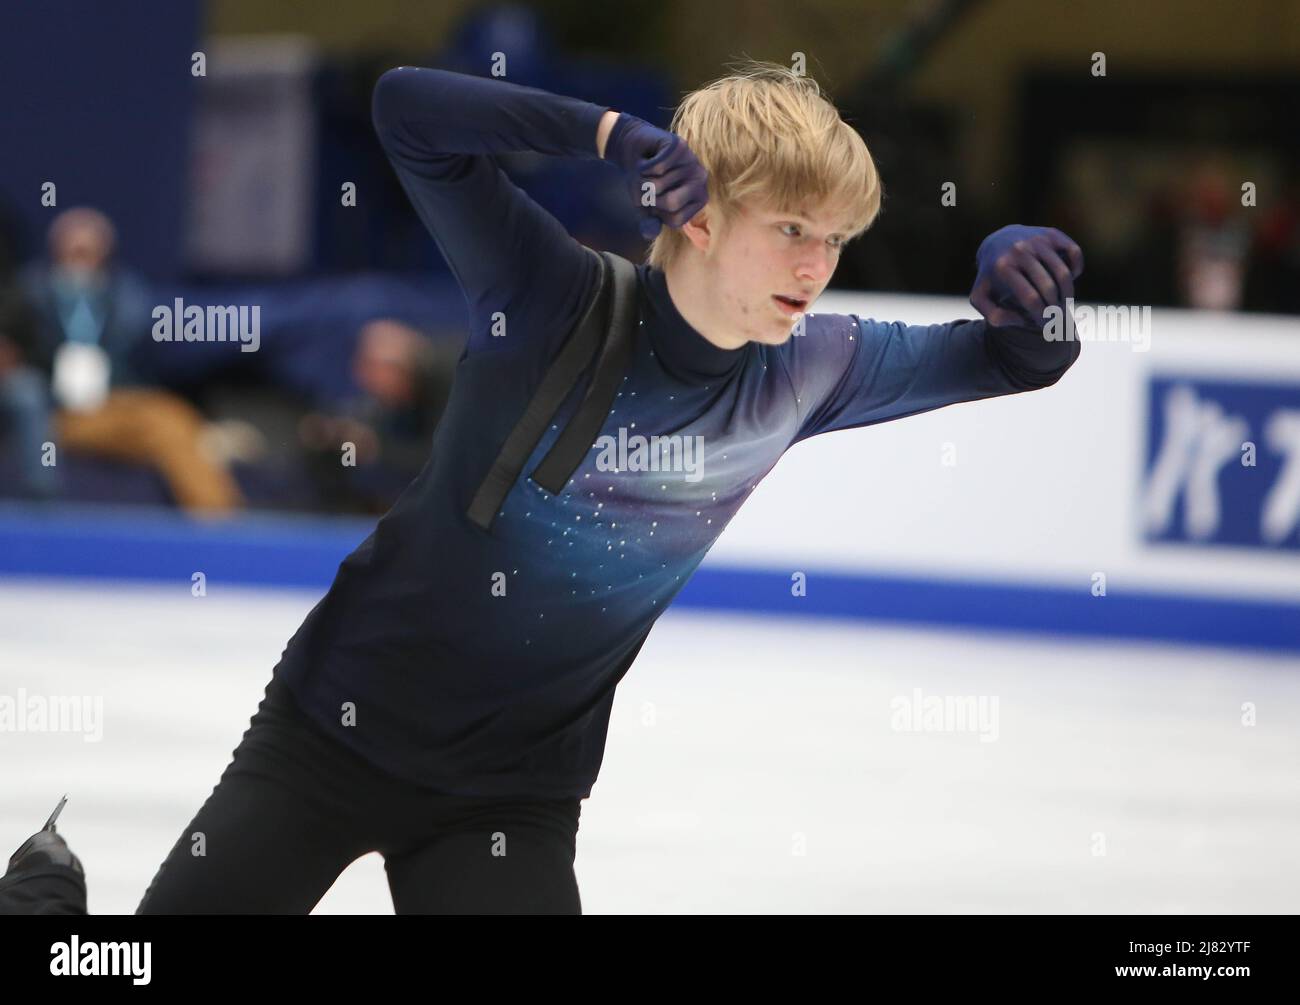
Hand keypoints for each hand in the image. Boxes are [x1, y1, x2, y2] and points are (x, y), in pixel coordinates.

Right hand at [603, 112, 708, 240]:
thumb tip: (651, 232)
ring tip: (646, 171)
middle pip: (671, 202)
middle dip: (650, 197)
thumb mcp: (646, 207)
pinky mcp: (679, 146)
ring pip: (659, 183)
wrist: (632, 149)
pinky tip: (648, 160)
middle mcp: (700, 180)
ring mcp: (692, 161)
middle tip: (647, 186)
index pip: (675, 220)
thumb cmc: (644, 180)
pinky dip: (644, 166)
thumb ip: (651, 222)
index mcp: (698, 199)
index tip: (654, 200)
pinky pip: (657, 167)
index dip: (656, 213)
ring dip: (643, 179)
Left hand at [970, 225, 1083, 329]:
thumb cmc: (992, 277)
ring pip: (1064, 273)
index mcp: (1003, 267)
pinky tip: (1066, 278)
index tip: (1046, 325)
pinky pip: (1074, 253)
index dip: (1042, 316)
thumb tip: (1021, 320)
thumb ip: (993, 316)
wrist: (997, 241)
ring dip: (1067, 293)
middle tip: (1057, 317)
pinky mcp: (1052, 233)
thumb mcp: (981, 297)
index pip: (1031, 298)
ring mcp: (1037, 240)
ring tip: (1063, 303)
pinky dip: (1076, 269)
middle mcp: (1020, 250)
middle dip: (1056, 308)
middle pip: (1049, 288)